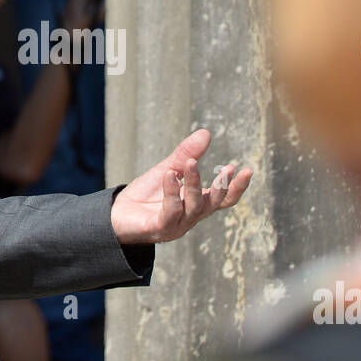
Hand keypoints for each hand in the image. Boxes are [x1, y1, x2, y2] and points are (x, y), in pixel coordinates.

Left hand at [110, 129, 252, 244]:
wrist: (115, 213)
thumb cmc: (145, 195)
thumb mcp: (168, 169)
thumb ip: (186, 154)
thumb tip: (206, 133)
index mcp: (196, 204)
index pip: (223, 200)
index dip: (236, 187)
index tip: (245, 169)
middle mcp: (190, 217)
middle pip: (212, 205)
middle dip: (222, 187)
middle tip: (226, 169)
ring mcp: (176, 226)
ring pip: (193, 207)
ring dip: (193, 184)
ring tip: (189, 163)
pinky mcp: (159, 228)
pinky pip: (171, 212)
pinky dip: (172, 193)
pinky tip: (170, 175)